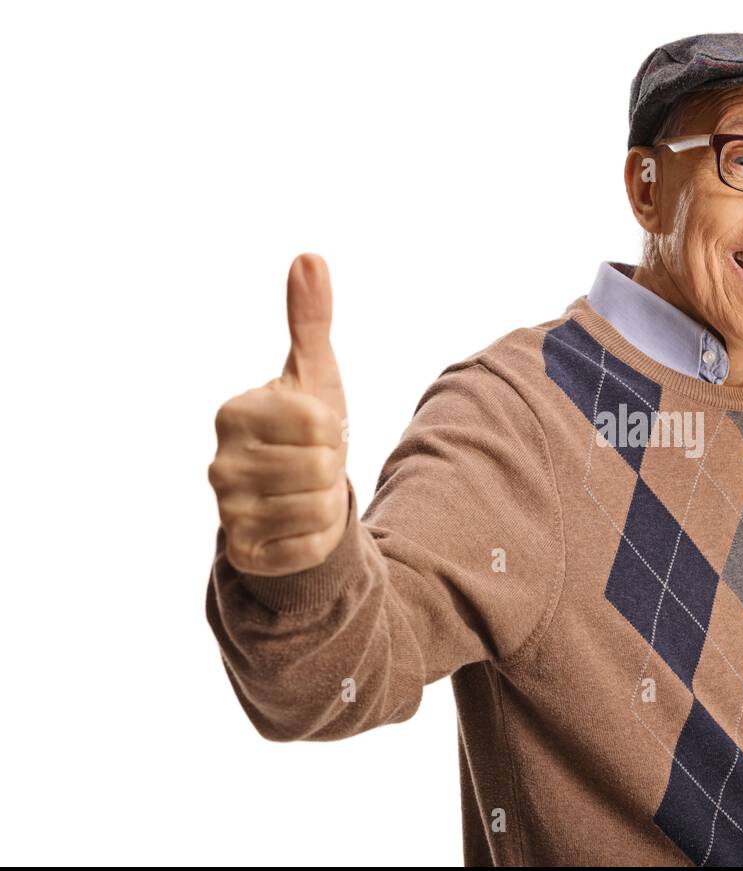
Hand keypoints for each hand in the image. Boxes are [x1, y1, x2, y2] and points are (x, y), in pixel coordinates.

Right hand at [208, 253, 350, 574]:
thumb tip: (310, 258)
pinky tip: (301, 524)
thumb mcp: (314, 374)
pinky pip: (311, 545)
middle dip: (333, 467)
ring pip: (320, 506)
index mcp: (235, 413)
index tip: (315, 431)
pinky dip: (321, 536)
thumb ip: (310, 319)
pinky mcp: (246, 552)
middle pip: (322, 466)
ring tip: (308, 491)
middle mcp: (220, 463)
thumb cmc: (307, 430)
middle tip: (314, 465)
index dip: (333, 430)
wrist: (295, 496)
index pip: (319, 423)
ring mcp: (227, 511)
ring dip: (329, 501)